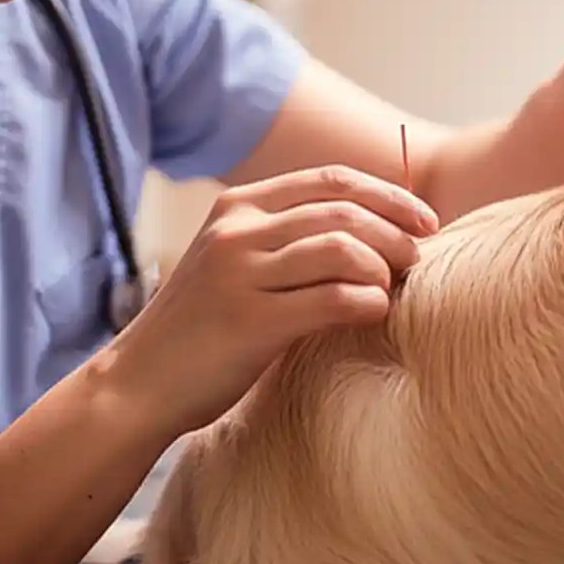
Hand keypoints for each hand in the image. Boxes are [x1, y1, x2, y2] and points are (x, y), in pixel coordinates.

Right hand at [104, 165, 439, 436]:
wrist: (139, 383)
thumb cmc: (202, 327)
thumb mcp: (236, 262)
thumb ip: (288, 239)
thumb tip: (377, 231)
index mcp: (238, 207)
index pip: (331, 180)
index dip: (388, 195)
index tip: (424, 219)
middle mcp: (237, 231)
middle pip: (343, 210)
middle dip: (395, 231)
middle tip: (418, 258)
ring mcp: (241, 274)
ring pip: (341, 248)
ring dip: (383, 266)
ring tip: (393, 287)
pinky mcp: (250, 322)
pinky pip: (330, 299)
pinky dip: (366, 301)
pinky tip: (375, 311)